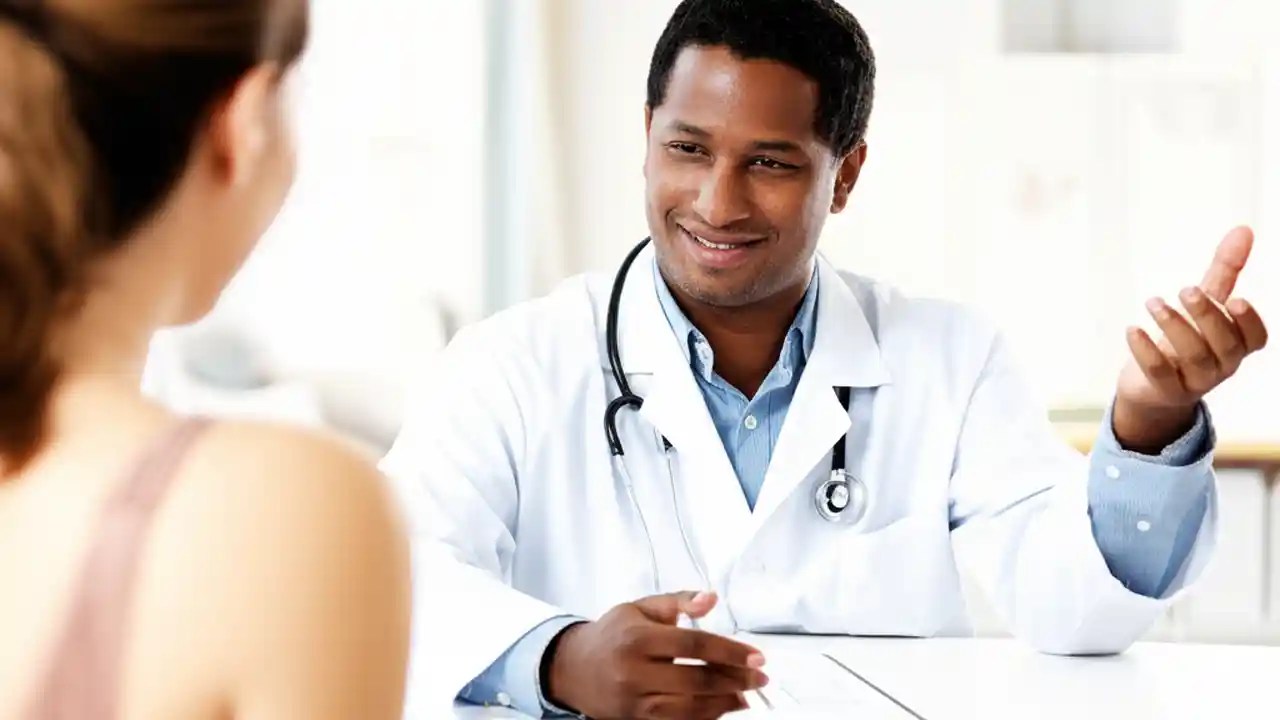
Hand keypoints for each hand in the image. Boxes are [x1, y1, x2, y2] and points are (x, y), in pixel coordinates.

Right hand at [545, 591, 767, 719]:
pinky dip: (705, 716)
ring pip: (688, 708)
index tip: (756, 656)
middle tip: (758, 677)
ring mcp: (634, 701)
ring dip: (724, 703)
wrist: (574, 667)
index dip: (728, 652)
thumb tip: (711, 599)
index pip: (692, 646)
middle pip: (695, 680)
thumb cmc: (613, 634)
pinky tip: (722, 707)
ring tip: (745, 694)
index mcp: (638, 638)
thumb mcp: (642, 608)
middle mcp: (634, 672)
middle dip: (734, 680)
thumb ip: (679, 601)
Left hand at [1114, 226, 1267, 451]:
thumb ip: (1225, 270)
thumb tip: (1243, 229)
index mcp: (1237, 345)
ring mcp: (1196, 382)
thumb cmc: (1187, 338)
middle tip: (1186, 290)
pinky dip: (1145, 351)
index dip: (1248, 321)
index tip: (1235, 298)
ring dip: (1174, 327)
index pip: (1255, 338)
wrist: (1152, 386)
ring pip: (1194, 357)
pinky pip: (1160, 374)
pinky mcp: (1167, 392)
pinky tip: (1132, 329)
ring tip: (1154, 302)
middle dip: (1207, 316)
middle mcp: (1222, 366)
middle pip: (1224, 344)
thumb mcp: (1205, 303)